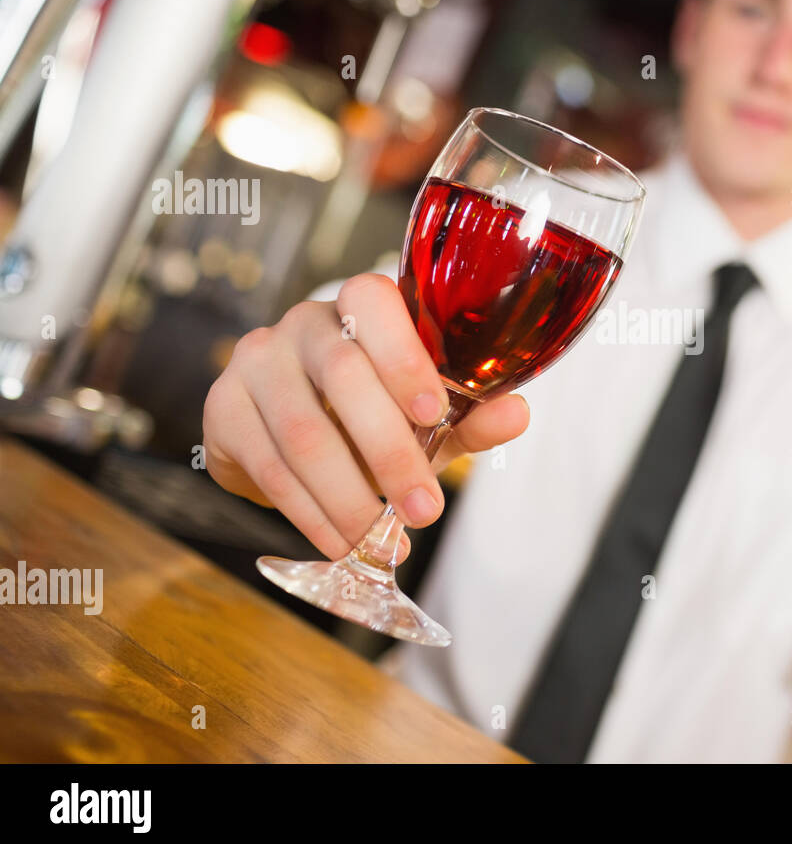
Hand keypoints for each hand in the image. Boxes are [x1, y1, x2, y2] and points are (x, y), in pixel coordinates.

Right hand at [201, 272, 528, 562]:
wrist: (284, 432)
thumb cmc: (368, 414)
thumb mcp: (424, 417)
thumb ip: (471, 416)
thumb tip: (517, 414)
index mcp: (359, 308)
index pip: (373, 302)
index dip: (402, 355)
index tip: (434, 414)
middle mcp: (302, 324)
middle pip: (342, 375)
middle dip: (389, 451)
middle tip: (424, 509)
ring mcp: (255, 362)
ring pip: (302, 431)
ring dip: (347, 496)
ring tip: (382, 539)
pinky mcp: (222, 408)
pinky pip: (267, 465)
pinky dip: (309, 513)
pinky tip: (340, 541)